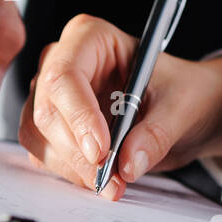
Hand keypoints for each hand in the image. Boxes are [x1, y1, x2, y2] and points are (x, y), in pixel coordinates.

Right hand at [19, 14, 221, 199]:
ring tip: (114, 182)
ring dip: (74, 167)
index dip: (79, 115)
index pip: (65, 74)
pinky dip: (71, 173)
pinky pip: (44, 154)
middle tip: (111, 178)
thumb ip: (156, 134)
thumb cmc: (182, 90)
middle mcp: (62, 62)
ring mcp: (52, 95)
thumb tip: (128, 163)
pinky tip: (101, 178)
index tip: (101, 150)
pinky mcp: (51, 126)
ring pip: (39, 135)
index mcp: (90, 38)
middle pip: (48, 109)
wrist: (182, 109)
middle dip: (78, 151)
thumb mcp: (182, 106)